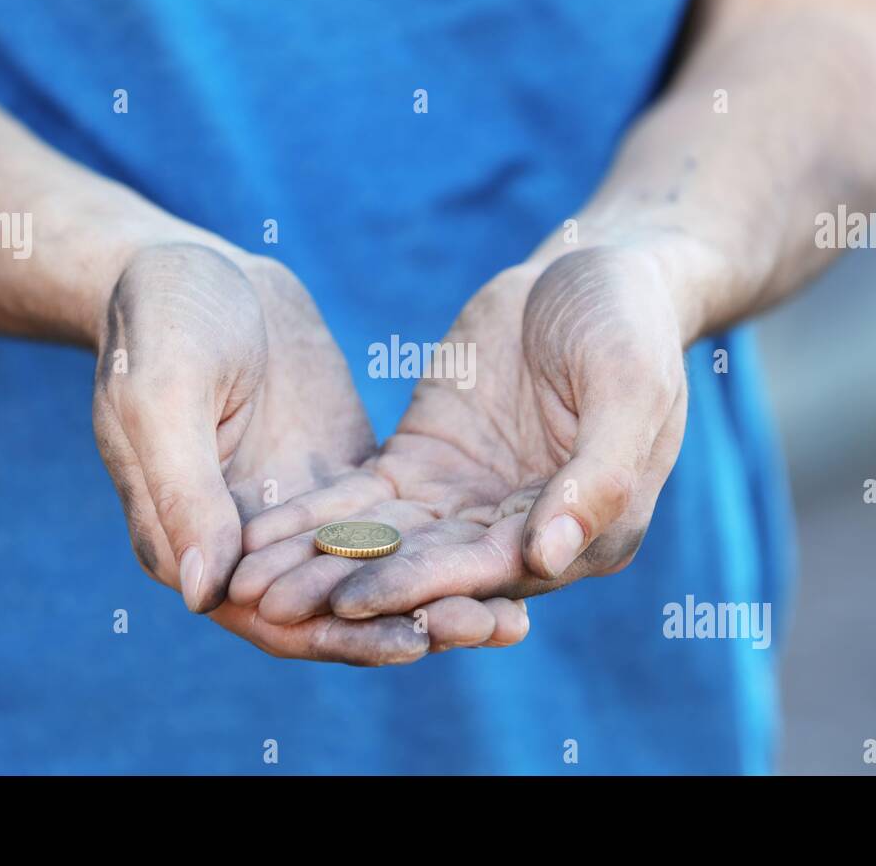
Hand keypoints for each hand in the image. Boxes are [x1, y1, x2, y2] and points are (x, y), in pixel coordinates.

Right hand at [93, 239, 527, 663]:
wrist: (189, 265)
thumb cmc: (158, 322)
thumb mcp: (161, 395)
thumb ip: (182, 491)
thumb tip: (206, 593)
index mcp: (187, 546)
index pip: (274, 618)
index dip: (345, 634)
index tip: (418, 640)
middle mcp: (244, 547)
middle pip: (338, 607)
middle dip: (417, 622)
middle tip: (500, 627)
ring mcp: (296, 513)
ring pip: (374, 572)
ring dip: (440, 592)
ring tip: (517, 612)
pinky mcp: (340, 477)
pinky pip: (394, 523)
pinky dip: (442, 543)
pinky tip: (508, 542)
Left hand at [235, 239, 691, 624]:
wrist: (591, 267)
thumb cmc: (628, 324)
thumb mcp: (630, 386)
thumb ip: (598, 475)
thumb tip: (548, 558)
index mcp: (584, 532)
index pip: (491, 572)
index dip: (420, 587)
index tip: (351, 601)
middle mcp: (520, 534)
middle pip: (427, 572)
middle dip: (348, 590)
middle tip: (269, 608)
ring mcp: (468, 502)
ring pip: (386, 544)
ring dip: (318, 565)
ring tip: (245, 583)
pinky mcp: (425, 466)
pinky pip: (365, 500)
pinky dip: (315, 518)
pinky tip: (257, 530)